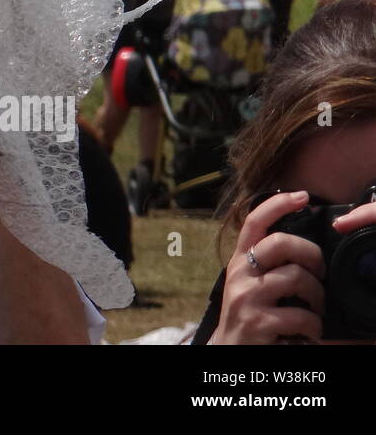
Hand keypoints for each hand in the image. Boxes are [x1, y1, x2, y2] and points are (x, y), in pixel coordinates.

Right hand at [209, 191, 325, 343]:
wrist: (229, 353)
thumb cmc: (247, 318)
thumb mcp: (249, 285)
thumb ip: (265, 266)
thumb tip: (300, 250)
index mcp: (240, 262)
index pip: (254, 222)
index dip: (278, 204)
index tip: (301, 196)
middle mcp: (240, 274)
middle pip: (282, 243)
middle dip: (312, 256)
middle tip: (320, 274)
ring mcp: (247, 298)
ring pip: (297, 278)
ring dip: (318, 298)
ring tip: (315, 311)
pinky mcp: (258, 322)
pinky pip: (303, 316)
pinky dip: (314, 328)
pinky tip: (307, 333)